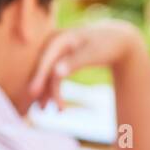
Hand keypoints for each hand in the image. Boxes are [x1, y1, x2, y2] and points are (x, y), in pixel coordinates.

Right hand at [27, 19, 145, 108]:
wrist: (115, 38)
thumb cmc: (105, 44)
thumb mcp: (92, 53)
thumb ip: (74, 62)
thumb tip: (56, 73)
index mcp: (59, 39)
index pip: (45, 61)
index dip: (39, 77)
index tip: (33, 93)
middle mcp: (53, 44)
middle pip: (42, 70)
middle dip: (42, 90)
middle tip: (42, 110)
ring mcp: (55, 53)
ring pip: (47, 77)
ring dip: (49, 95)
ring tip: (59, 112)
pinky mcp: (59, 61)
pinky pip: (53, 78)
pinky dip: (55, 92)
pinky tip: (60, 107)